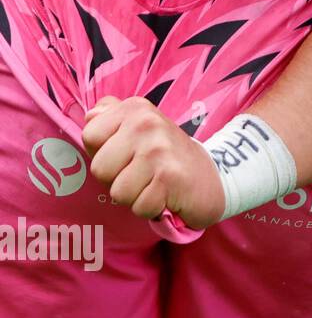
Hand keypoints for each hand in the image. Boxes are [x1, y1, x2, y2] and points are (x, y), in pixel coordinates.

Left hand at [82, 96, 224, 227]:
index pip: (89, 136)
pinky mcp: (170, 177)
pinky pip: (139, 207)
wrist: (215, 176)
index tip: (127, 154)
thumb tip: (89, 115)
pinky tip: (166, 197)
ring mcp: (159, 150)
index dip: (104, 153)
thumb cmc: (167, 157)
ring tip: (153, 186)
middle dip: (116, 180)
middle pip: (99, 168)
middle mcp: (147, 123)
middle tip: (142, 174)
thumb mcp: (140, 126)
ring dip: (135, 197)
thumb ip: (110, 116)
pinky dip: (151, 209)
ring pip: (117, 192)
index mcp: (136, 109)